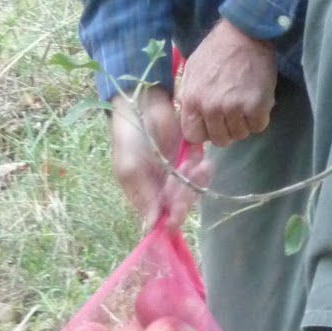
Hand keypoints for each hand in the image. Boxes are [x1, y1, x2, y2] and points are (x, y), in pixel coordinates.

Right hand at [111, 85, 206, 228]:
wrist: (142, 104)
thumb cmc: (129, 138)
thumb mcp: (129, 168)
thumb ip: (142, 195)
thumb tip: (151, 226)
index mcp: (144, 193)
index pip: (160, 217)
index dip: (169, 220)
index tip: (174, 217)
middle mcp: (161, 187)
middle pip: (179, 206)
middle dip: (184, 200)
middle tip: (184, 188)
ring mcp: (176, 173)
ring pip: (192, 190)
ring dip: (195, 183)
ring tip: (193, 167)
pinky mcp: (189, 157)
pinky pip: (201, 172)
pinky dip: (203, 170)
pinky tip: (200, 160)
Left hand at [177, 19, 277, 148]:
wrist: (245, 33)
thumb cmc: (216, 50)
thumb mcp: (191, 70)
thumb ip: (187, 97)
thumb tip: (188, 120)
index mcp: (192, 99)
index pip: (194, 136)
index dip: (204, 131)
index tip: (211, 123)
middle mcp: (212, 108)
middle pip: (219, 139)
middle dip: (225, 129)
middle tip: (232, 112)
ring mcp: (235, 108)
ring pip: (240, 135)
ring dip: (243, 123)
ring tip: (244, 104)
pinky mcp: (257, 106)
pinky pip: (258, 127)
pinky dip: (259, 118)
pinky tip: (256, 103)